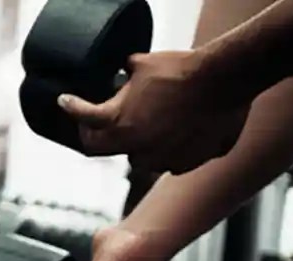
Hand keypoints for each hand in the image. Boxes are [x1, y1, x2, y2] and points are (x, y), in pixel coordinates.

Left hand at [59, 51, 251, 173]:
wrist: (226, 79)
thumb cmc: (183, 69)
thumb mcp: (143, 64)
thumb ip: (125, 76)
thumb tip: (122, 72)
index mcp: (117, 123)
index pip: (83, 120)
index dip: (72, 108)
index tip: (65, 102)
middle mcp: (135, 148)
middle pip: (102, 149)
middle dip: (99, 135)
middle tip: (100, 124)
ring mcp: (161, 160)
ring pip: (141, 157)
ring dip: (140, 143)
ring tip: (155, 121)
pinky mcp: (187, 165)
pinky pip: (172, 160)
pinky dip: (172, 149)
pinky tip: (182, 130)